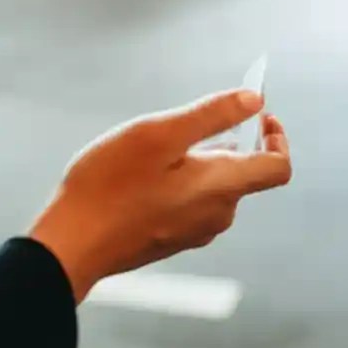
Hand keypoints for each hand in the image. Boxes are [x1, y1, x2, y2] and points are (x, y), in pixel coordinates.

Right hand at [29, 90, 291, 303]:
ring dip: (201, 160)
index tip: (259, 115)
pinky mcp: (171, 239)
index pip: (278, 167)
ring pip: (214, 187)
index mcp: (222, 187)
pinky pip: (192, 203)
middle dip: (230, 141)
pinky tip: (144, 174)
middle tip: (194, 119)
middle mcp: (217, 215)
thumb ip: (212, 116)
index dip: (276, 137)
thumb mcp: (160, 135)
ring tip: (161, 146)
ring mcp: (194, 232)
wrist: (70, 246)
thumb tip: (255, 101)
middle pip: (244, 172)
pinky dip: (183, 181)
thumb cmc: (110, 185)